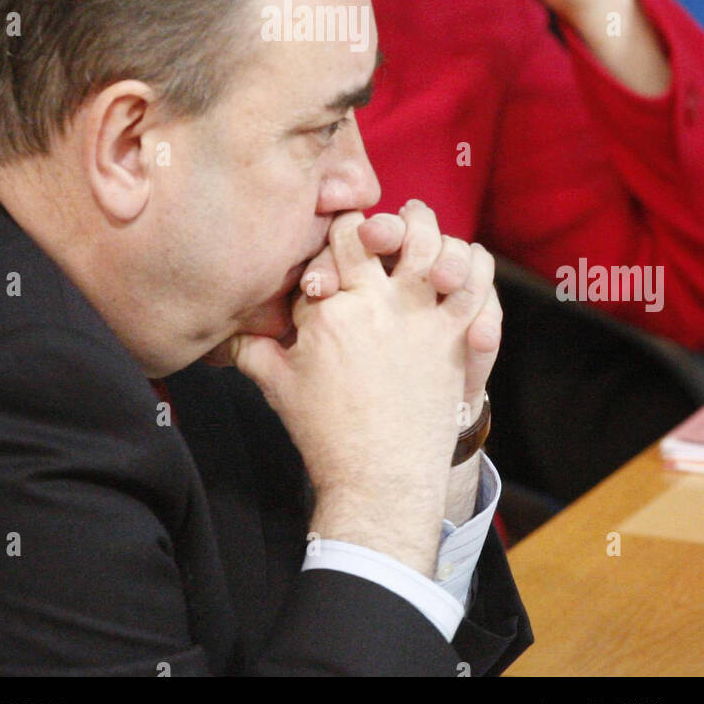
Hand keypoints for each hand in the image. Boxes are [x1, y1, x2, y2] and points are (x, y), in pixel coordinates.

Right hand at [229, 204, 484, 574]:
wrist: (379, 479)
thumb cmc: (327, 434)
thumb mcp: (279, 387)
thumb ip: (252, 350)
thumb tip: (228, 331)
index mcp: (332, 309)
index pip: (335, 242)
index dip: (339, 231)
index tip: (342, 240)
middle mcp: (377, 303)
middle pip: (381, 232)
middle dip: (382, 224)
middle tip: (384, 229)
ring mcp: (420, 317)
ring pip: (433, 245)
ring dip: (429, 232)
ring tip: (423, 229)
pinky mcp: (454, 338)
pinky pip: (475, 286)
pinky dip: (475, 268)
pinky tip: (466, 265)